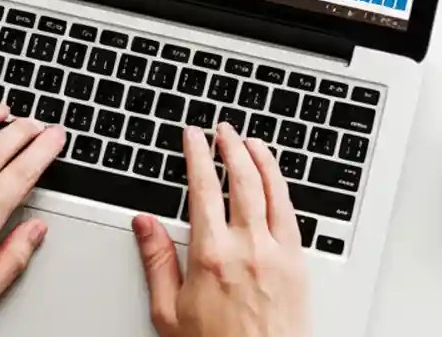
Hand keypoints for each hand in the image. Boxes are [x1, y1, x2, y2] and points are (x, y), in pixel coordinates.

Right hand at [133, 123, 309, 336]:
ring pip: (271, 189)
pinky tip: (275, 178)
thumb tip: (143, 224)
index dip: (197, 155)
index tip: (193, 136)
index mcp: (211, 255)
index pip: (203, 189)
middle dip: (231, 146)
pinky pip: (291, 211)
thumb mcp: (168, 312)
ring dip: (260, 158)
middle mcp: (247, 246)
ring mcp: (277, 251)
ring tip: (250, 141)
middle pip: (241, 179)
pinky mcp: (298, 261)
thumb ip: (156, 261)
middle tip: (222, 129)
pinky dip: (282, 186)